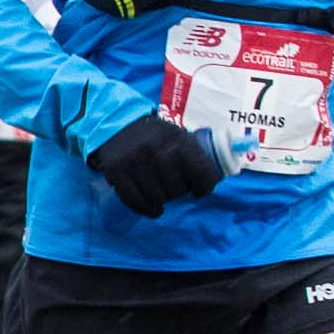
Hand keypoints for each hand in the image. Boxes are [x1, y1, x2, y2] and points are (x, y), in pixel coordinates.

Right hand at [90, 110, 231, 220]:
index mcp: (176, 138)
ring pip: (157, 197)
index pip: (201, 171)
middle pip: (178, 189)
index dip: (205, 186)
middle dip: (178, 193)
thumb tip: (217, 177)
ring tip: (161, 197)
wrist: (117, 124)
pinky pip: (135, 200)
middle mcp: (155, 148)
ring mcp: (134, 160)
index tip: (200, 191)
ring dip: (162, 202)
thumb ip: (194, 152)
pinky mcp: (116, 170)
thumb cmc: (154, 136)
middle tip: (174, 189)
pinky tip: (152, 208)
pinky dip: (146, 209)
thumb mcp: (177, 135)